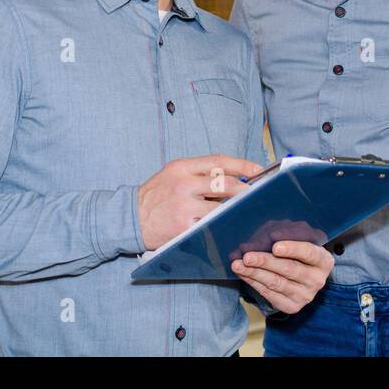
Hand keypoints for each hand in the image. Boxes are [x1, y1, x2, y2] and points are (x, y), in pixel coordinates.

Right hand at [137, 154, 264, 250]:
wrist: (130, 217)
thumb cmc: (156, 195)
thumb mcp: (172, 174)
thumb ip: (198, 173)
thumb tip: (233, 176)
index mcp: (182, 167)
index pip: (218, 161)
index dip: (242, 164)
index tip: (258, 170)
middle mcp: (183, 184)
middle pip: (224, 183)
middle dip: (245, 189)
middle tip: (258, 194)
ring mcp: (183, 207)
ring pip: (221, 207)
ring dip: (236, 210)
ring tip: (246, 212)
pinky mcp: (183, 227)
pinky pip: (210, 226)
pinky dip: (222, 226)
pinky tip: (230, 227)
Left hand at [232, 240, 333, 314]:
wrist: (301, 277)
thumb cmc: (296, 252)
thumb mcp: (298, 239)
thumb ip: (287, 234)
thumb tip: (268, 233)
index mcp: (323, 260)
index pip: (309, 253)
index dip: (292, 249)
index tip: (275, 246)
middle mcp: (317, 280)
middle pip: (289, 269)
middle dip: (266, 262)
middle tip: (247, 256)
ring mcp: (305, 296)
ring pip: (276, 283)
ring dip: (255, 273)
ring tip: (238, 265)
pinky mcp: (292, 307)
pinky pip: (270, 294)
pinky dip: (254, 283)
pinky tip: (244, 274)